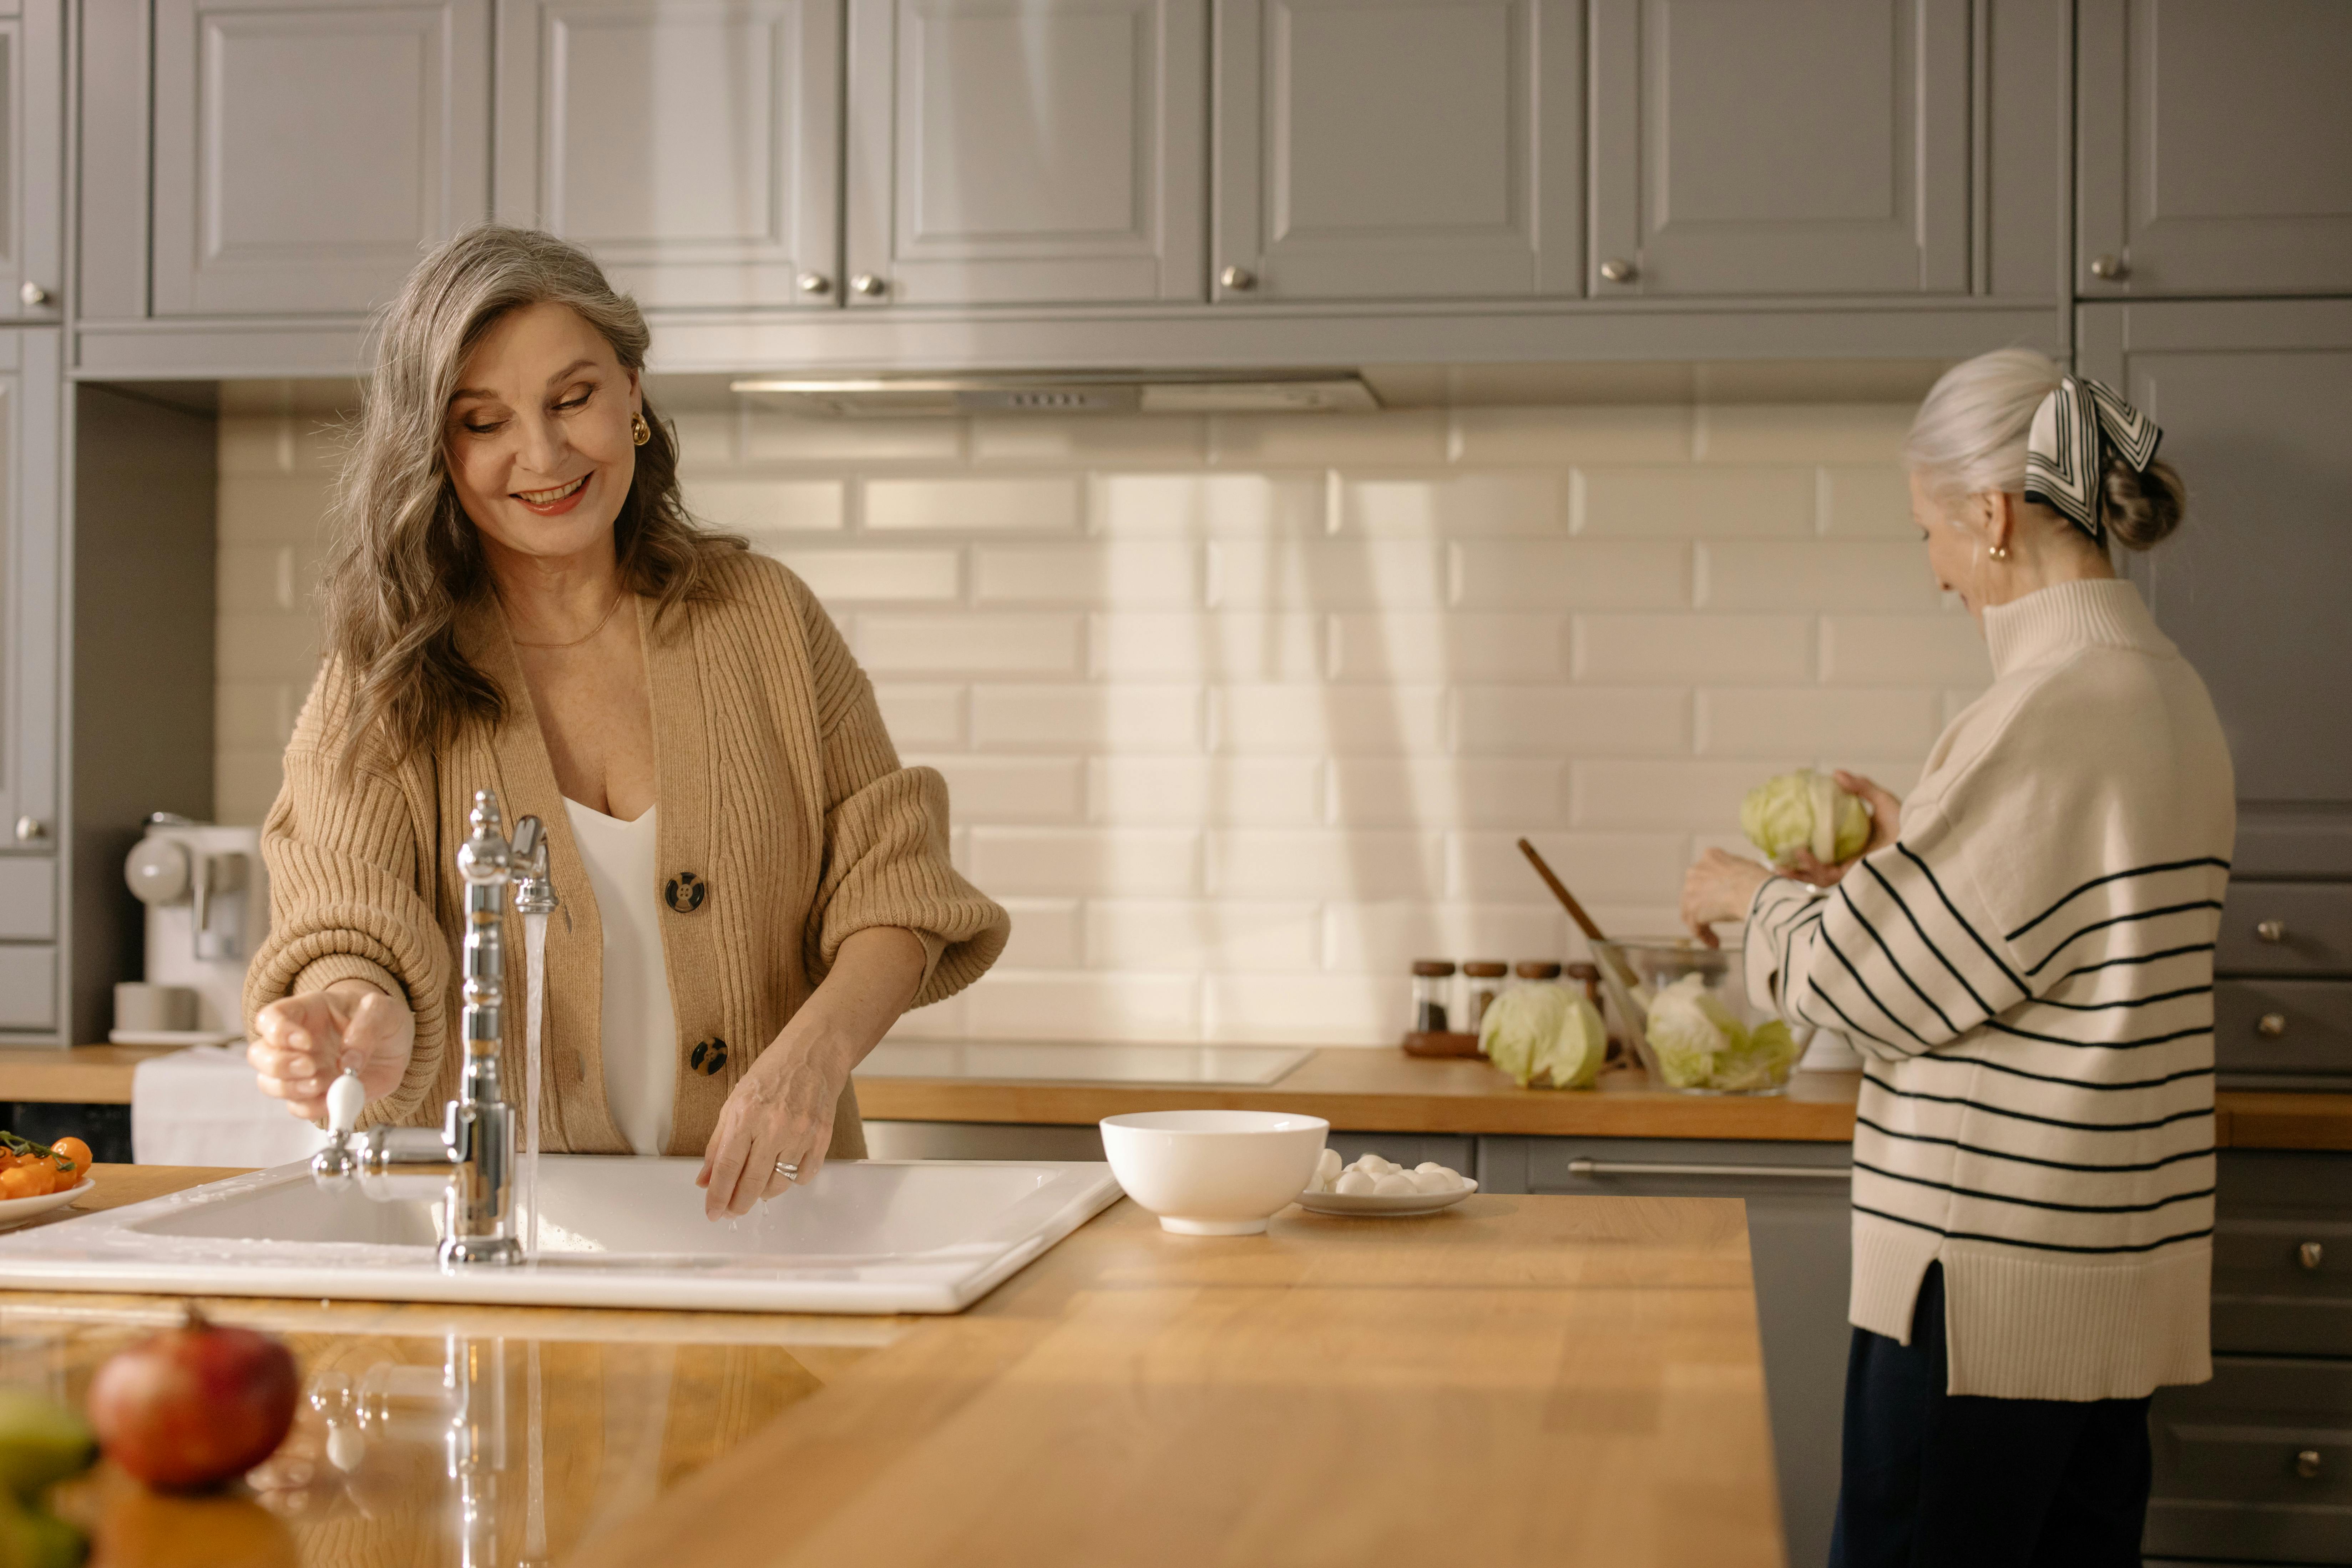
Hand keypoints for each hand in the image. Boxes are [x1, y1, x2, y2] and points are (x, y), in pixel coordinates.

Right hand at [248, 980, 414, 1121]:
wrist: (395, 1045)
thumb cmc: (383, 1019)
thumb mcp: (385, 1010)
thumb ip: (367, 1028)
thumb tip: (348, 1062)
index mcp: (306, 1012)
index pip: (271, 1018)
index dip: (278, 1031)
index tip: (305, 1041)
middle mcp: (294, 1043)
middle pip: (259, 1054)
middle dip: (278, 1065)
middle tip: (310, 1067)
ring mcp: (300, 1071)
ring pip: (269, 1083)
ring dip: (289, 1089)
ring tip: (320, 1085)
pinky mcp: (313, 1094)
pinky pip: (297, 1107)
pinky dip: (311, 1108)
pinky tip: (331, 1101)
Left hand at [695, 1024, 850, 1219]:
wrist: (815, 1053)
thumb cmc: (772, 1072)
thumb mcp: (734, 1102)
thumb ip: (718, 1143)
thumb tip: (705, 1180)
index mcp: (745, 1115)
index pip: (726, 1167)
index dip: (717, 1195)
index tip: (713, 1212)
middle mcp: (773, 1126)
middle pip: (752, 1182)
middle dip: (738, 1205)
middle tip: (732, 1211)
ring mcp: (800, 1133)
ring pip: (779, 1184)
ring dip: (764, 1192)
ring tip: (758, 1185)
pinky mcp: (822, 1137)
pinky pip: (804, 1175)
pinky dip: (792, 1179)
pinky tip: (784, 1168)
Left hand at [1681, 850, 1773, 948]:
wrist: (1756, 891)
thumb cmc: (1761, 880)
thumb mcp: (1749, 867)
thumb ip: (1740, 873)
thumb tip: (1747, 880)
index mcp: (1711, 856)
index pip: (1707, 872)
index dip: (1713, 887)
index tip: (1721, 898)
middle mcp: (1697, 870)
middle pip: (1696, 890)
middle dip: (1705, 904)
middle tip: (1717, 916)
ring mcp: (1691, 889)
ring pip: (1691, 908)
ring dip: (1702, 922)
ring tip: (1715, 936)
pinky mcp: (1692, 909)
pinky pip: (1695, 926)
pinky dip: (1704, 935)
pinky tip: (1716, 944)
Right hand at [1780, 770, 1902, 886]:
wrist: (1924, 841)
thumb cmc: (1910, 823)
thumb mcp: (1883, 800)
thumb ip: (1860, 787)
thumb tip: (1835, 773)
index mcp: (1856, 844)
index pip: (1826, 846)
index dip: (1806, 843)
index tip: (1788, 832)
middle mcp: (1852, 861)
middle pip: (1817, 866)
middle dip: (1794, 866)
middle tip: (1773, 858)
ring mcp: (1852, 871)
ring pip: (1817, 876)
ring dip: (1797, 869)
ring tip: (1779, 862)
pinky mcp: (1854, 879)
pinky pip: (1826, 876)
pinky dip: (1810, 867)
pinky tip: (1800, 855)